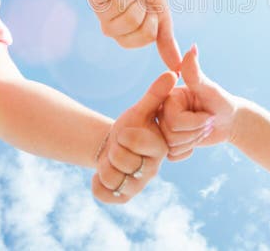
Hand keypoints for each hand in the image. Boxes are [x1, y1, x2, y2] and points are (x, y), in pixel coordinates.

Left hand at [88, 0, 181, 69]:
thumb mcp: (162, 20)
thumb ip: (167, 43)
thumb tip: (177, 69)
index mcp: (126, 39)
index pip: (146, 34)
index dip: (152, 19)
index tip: (149, 12)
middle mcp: (110, 30)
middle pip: (131, 20)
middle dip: (140, 5)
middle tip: (137, 0)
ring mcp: (100, 14)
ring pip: (120, 5)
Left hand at [91, 70, 174, 203]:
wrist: (115, 145)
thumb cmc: (132, 125)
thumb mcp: (141, 108)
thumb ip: (156, 94)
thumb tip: (172, 73)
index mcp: (161, 147)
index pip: (131, 140)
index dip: (122, 134)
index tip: (127, 132)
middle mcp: (153, 169)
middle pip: (120, 159)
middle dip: (113, 150)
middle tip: (119, 147)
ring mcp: (139, 185)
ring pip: (110, 177)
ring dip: (104, 166)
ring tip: (112, 160)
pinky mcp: (124, 198)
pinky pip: (103, 193)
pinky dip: (97, 184)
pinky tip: (105, 175)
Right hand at [158, 45, 238, 160]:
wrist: (228, 121)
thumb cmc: (222, 101)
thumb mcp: (210, 89)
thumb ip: (196, 73)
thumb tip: (192, 48)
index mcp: (167, 97)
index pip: (174, 120)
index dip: (196, 122)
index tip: (208, 113)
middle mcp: (161, 111)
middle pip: (170, 135)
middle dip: (196, 132)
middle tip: (207, 122)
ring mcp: (163, 127)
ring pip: (170, 147)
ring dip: (193, 142)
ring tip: (202, 129)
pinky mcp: (167, 142)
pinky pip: (172, 156)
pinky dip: (188, 152)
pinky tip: (195, 141)